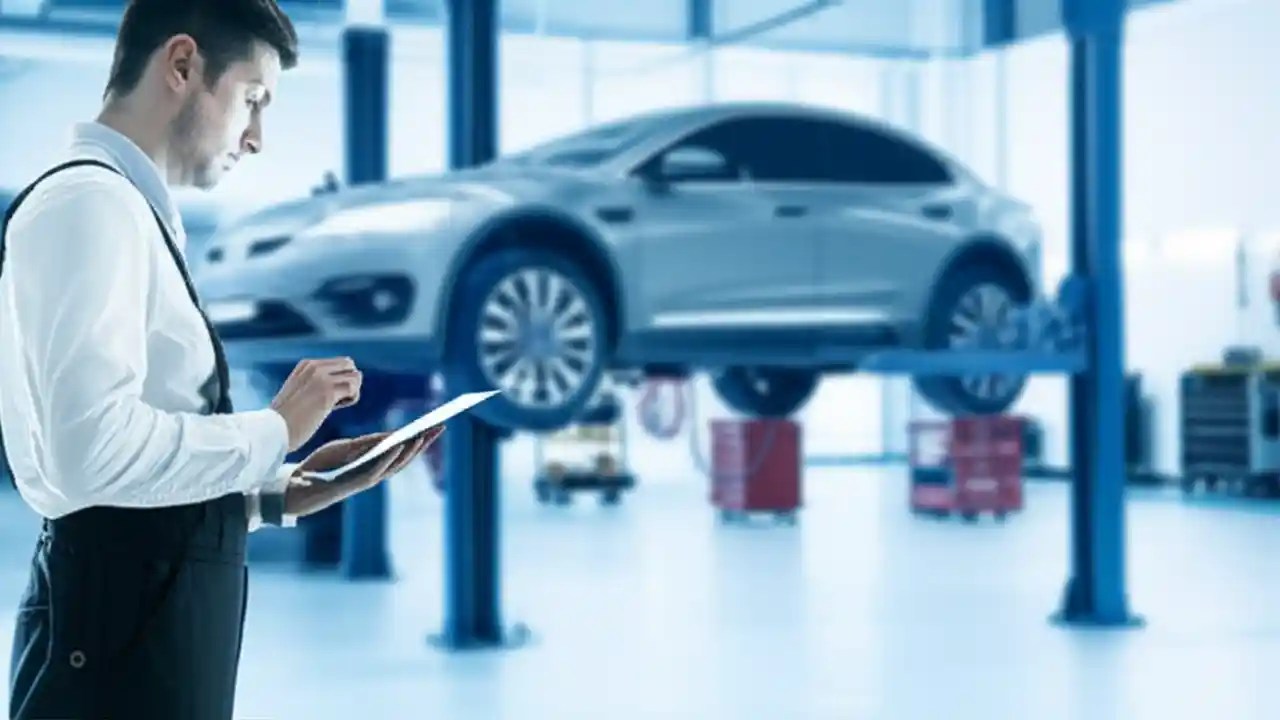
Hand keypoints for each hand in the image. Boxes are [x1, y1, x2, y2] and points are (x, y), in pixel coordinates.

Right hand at [269, 358, 362, 450]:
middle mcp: (314, 366)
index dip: (340, 380)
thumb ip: (316, 384)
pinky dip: (351, 399)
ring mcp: (321, 377)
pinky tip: (334, 409)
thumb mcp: (299, 392)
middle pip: (349, 365)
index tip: (328, 396)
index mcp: (306, 365)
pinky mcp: (327, 391)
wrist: (273, 430)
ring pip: (355, 376)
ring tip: (334, 406)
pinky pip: (353, 388)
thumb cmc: (286, 419)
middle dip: (349, 382)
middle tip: (336, 401)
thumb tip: (342, 388)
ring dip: (351, 392)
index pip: (340, 363)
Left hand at [283, 426, 443, 517]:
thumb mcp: (342, 448)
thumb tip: (388, 437)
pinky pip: (374, 471)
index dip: (419, 439)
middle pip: (404, 458)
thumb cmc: (316, 467)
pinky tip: (396, 447)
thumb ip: (364, 444)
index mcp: (371, 464)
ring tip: (423, 436)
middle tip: (440, 427)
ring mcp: (362, 480)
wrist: (292, 486)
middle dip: (423, 443)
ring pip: (393, 466)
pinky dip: (387, 459)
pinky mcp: (351, 484)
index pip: (401, 450)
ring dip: (409, 451)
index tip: (435, 424)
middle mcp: (372, 473)